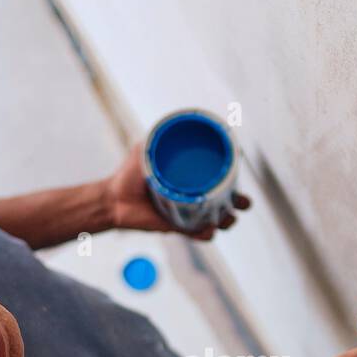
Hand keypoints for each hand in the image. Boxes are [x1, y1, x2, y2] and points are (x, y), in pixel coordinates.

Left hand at [103, 142, 251, 240]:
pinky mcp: (178, 228)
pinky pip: (198, 234)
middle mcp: (193, 195)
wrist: (113, 199)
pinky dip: (206, 234)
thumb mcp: (145, 149)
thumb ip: (159, 137)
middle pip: (226, 201)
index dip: (233, 176)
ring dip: (227, 220)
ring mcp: (188, 213)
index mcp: (191, 176)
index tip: (239, 168)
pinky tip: (208, 231)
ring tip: (227, 219)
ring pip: (217, 220)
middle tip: (243, 202)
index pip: (219, 177)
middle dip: (240, 202)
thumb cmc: (129, 174)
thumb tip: (178, 121)